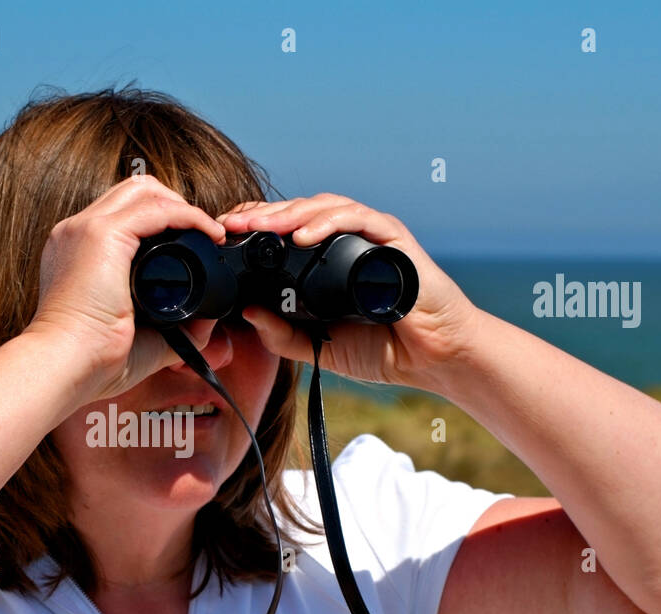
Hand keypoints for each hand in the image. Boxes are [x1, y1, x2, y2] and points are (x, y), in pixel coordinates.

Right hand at [27, 175, 226, 403]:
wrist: (62, 366)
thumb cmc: (89, 363)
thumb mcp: (136, 339)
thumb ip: (170, 329)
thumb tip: (206, 322)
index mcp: (74, 253)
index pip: (119, 215)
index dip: (159, 221)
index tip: (189, 244)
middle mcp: (74, 233)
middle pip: (131, 192)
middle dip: (172, 204)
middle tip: (201, 235)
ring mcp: (85, 229)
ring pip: (143, 190)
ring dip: (181, 205)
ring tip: (208, 231)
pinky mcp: (102, 235)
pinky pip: (156, 209)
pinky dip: (188, 215)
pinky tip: (208, 233)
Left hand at [218, 194, 481, 390]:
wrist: (434, 358)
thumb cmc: (385, 349)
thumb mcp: (321, 346)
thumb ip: (284, 335)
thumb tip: (247, 313)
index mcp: (330, 260)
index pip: (288, 231)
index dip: (257, 229)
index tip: (226, 236)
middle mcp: (349, 241)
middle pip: (300, 213)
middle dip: (263, 216)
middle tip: (231, 225)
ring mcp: (372, 236)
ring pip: (325, 208)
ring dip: (288, 214)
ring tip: (259, 227)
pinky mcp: (394, 239)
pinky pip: (359, 219)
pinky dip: (328, 223)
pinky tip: (302, 235)